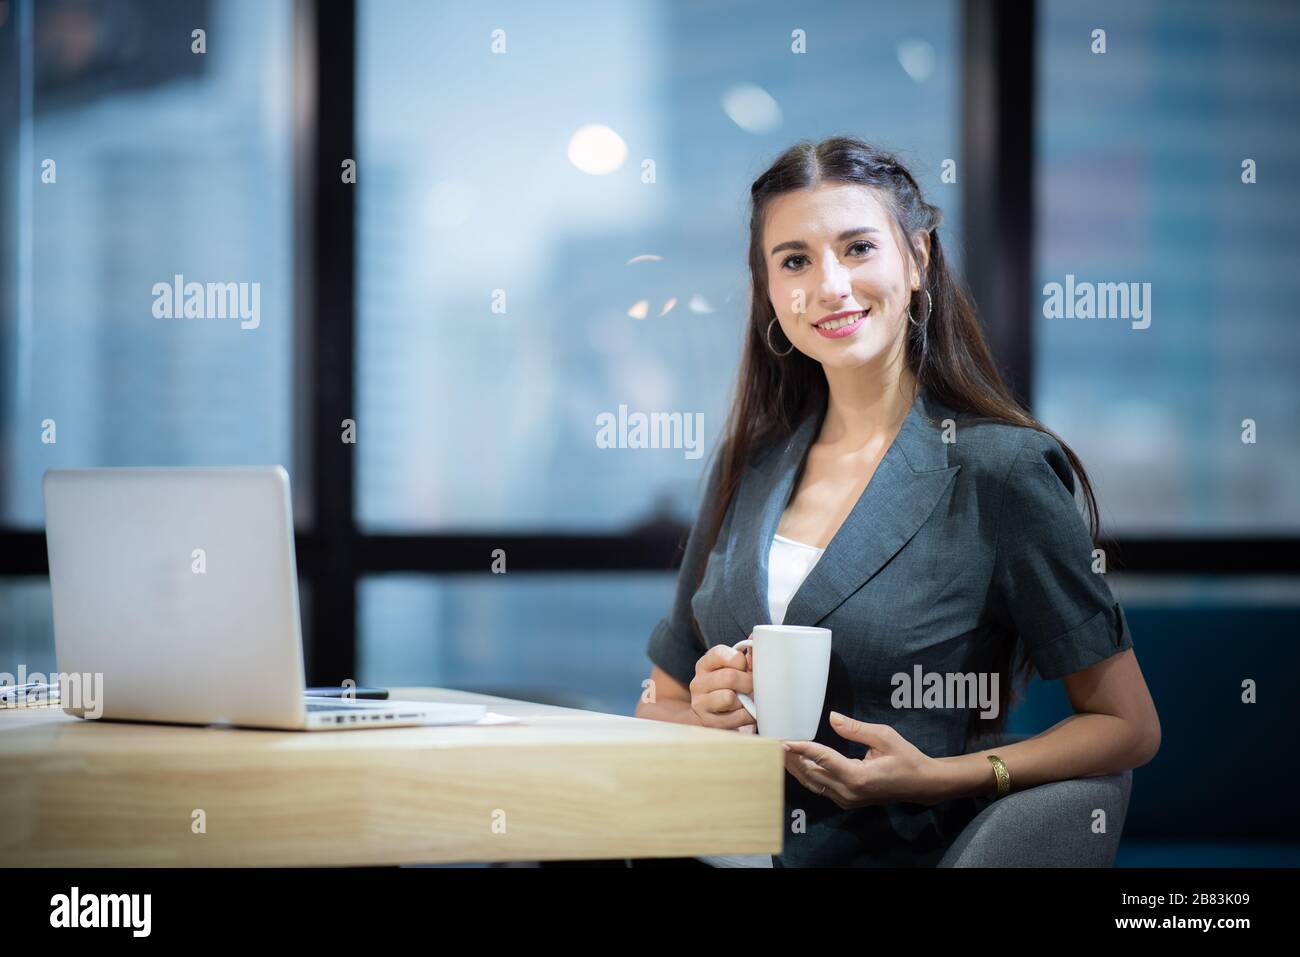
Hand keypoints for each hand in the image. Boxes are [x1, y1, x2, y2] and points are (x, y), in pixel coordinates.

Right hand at [688, 640, 755, 731]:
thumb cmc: (731, 687)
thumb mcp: (736, 669)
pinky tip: (746, 712)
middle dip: (748, 682)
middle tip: (753, 686)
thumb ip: (747, 656)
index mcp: (704, 664)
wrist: (717, 715)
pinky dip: (747, 715)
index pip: (718, 653)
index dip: (739, 660)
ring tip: (747, 700)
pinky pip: (735, 717)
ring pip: (729, 697)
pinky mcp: (708, 722)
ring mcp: (700, 703)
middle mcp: (698, 682)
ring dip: (745, 700)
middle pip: (729, 676)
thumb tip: (755, 640)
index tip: (745, 667)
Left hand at [783, 711, 940, 807]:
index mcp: (858, 776)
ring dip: (796, 767)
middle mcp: (848, 792)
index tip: (782, 740)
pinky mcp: (847, 800)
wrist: (921, 784)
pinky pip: (821, 787)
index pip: (822, 759)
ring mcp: (847, 799)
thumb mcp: (885, 736)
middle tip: (772, 742)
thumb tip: (833, 718)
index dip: (801, 748)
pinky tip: (797, 762)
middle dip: (791, 758)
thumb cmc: (906, 758)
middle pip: (811, 774)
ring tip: (778, 751)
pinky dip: (807, 774)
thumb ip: (856, 729)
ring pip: (813, 783)